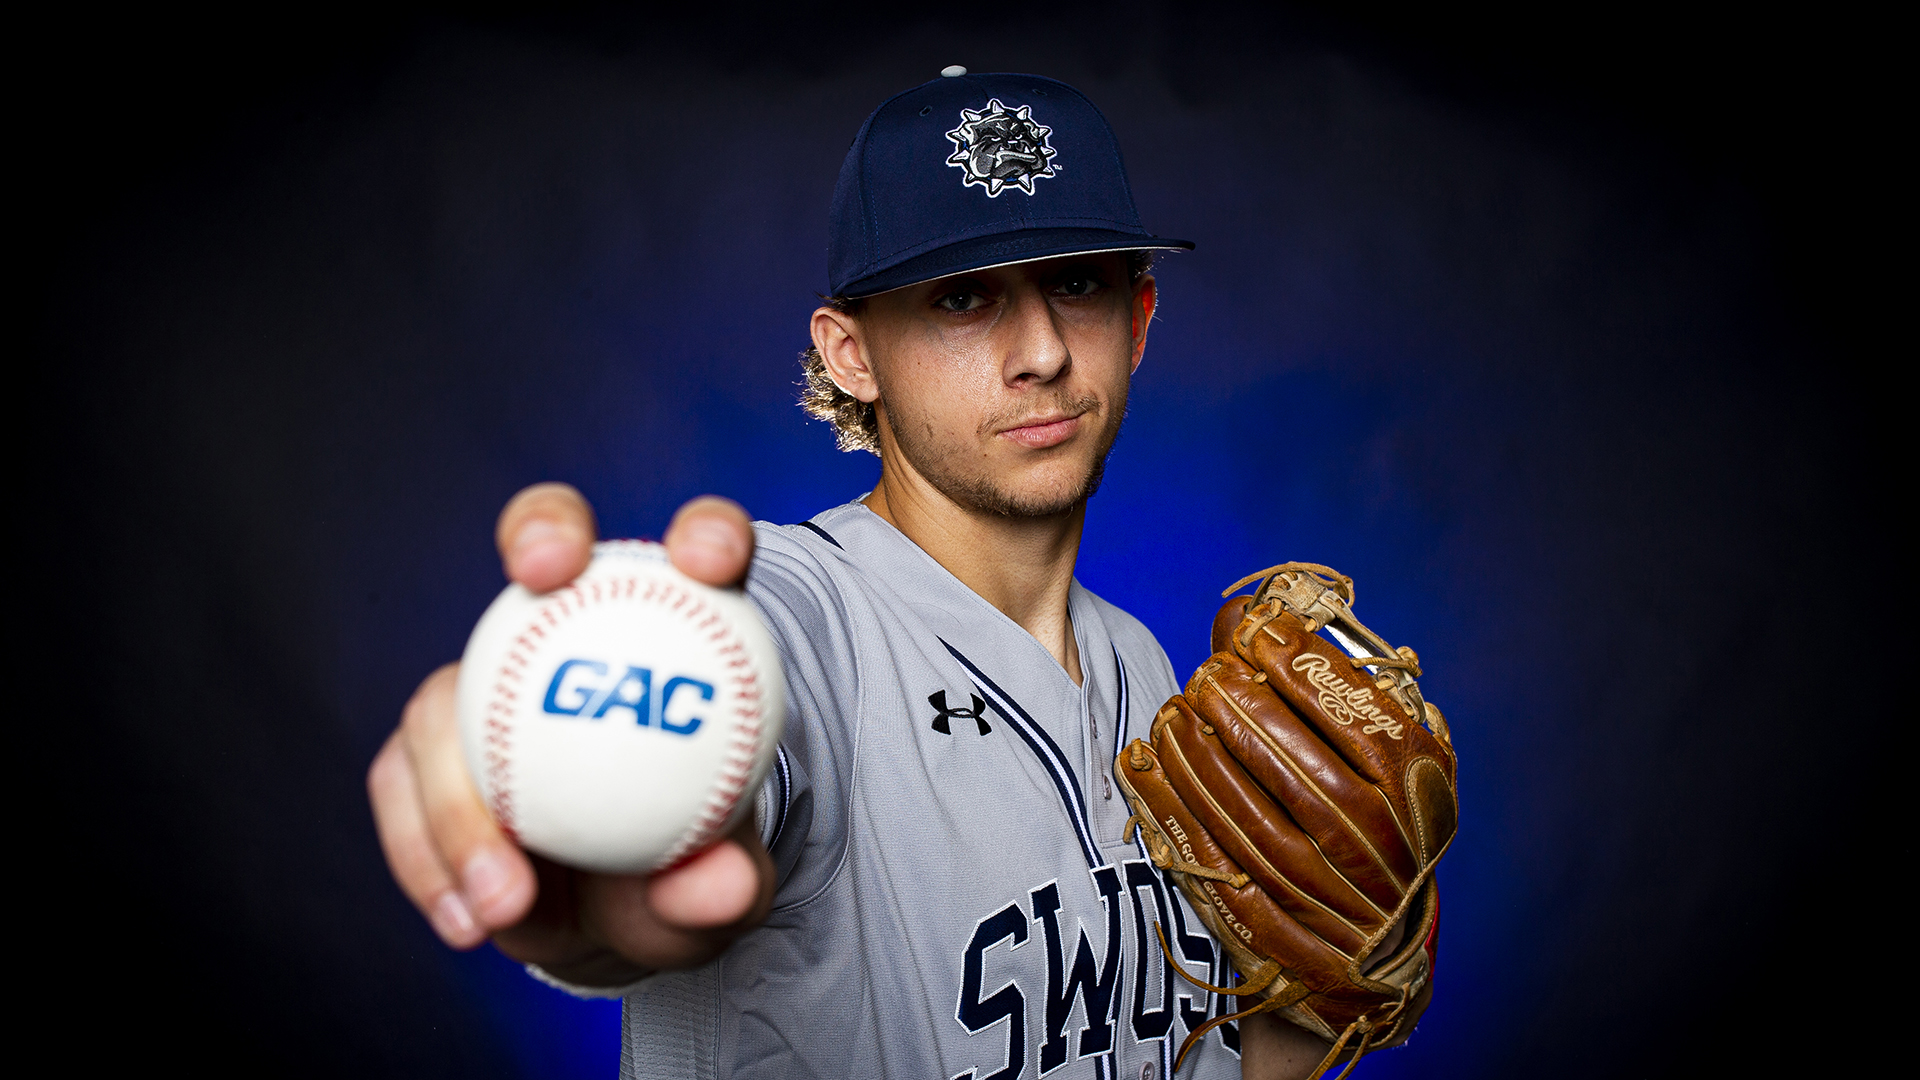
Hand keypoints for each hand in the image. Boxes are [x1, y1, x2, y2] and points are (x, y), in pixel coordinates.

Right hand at [367, 483, 775, 984]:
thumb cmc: (679, 877)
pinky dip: (430, 856)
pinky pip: (403, 784)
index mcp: (678, 632)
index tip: (708, 562)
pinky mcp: (422, 741)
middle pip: (551, 541)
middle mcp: (572, 628)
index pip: (704, 552)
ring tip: (508, 901)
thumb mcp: (718, 895)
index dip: (708, 533)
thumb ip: (723, 885)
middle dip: (543, 527)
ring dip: (462, 798)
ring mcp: (485, 677)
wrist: (605, 919)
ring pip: (448, 691)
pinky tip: (468, 924)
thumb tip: (722, 884)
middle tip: (542, 572)